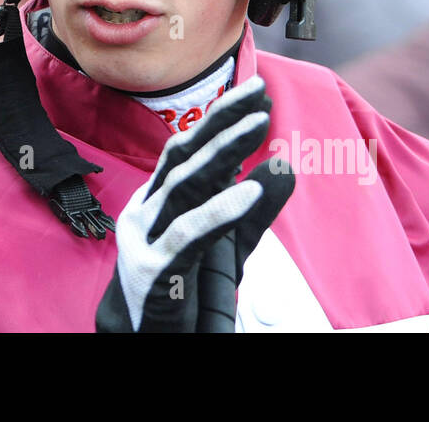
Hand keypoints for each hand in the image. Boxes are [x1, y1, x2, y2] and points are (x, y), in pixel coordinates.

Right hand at [95, 74, 293, 331]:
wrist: (149, 339)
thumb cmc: (182, 291)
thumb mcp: (228, 246)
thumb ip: (252, 209)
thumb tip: (283, 166)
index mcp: (156, 199)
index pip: (186, 146)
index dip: (220, 117)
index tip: (255, 90)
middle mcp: (145, 212)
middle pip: (183, 155)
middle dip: (222, 120)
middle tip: (257, 92)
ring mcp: (145, 240)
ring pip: (185, 185)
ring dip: (224, 151)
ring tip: (259, 126)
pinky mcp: (155, 271)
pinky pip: (189, 234)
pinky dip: (220, 210)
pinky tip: (249, 190)